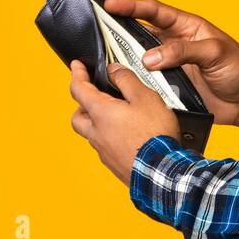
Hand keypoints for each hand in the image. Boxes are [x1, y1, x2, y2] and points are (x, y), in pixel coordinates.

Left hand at [69, 59, 180, 184]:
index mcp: (100, 113)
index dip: (77, 74)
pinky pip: (104, 146)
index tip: (77, 66)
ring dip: (96, 122)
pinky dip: (109, 137)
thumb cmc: (154, 135)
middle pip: (78, 116)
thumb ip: (126, 80)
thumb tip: (113, 70)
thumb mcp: (145, 97)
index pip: (79, 89)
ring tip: (116, 116)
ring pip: (90, 133)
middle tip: (94, 96)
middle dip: (82, 104)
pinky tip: (126, 135)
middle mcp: (96, 133)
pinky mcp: (113, 164)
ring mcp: (103, 151)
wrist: (161, 172)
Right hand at [100, 0, 238, 128]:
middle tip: (94, 30)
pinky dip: (133, 85)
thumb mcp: (216, 53)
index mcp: (186, 28)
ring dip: (122, 61)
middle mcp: (173, 45)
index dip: (132, 6)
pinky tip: (118, 86)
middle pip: (139, 35)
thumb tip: (150, 58)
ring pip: (138, 61)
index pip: (155, 12)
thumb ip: (184, 52)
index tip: (111, 4)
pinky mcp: (169, 89)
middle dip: (117, 31)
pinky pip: (146, 85)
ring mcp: (169, 68)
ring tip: (100, 61)